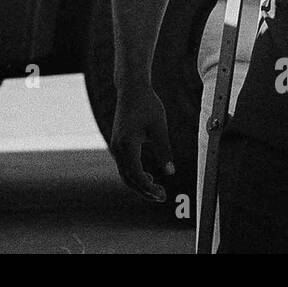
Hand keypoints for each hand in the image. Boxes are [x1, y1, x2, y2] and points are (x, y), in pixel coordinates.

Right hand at [108, 86, 173, 201]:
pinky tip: (149, 176)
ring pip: (125, 174)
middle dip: (144, 191)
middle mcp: (118, 148)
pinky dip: (135, 175)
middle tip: (162, 197)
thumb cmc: (147, 105)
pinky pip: (125, 166)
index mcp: (128, 144)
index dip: (148, 189)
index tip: (162, 194)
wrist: (131, 89)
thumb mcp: (159, 127)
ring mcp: (116, 146)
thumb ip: (164, 150)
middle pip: (128, 179)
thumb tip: (170, 173)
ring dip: (140, 185)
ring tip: (157, 189)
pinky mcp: (118, 144)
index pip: (136, 175)